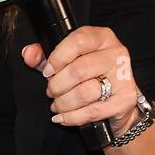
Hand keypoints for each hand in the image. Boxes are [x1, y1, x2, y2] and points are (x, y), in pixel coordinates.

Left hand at [22, 27, 140, 132]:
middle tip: (50, 92)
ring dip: (64, 103)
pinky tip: (63, 117)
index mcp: (101, 37)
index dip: (57, 58)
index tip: (46, 72)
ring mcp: (124, 77)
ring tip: (56, 105)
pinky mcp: (126, 100)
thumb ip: (42, 55)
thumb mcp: (63, 59)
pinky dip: (73, 117)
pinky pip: (94, 111)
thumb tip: (28, 54)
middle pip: (79, 70)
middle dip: (57, 85)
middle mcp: (116, 54)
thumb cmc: (87, 74)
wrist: (115, 99)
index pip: (78, 41)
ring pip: (85, 92)